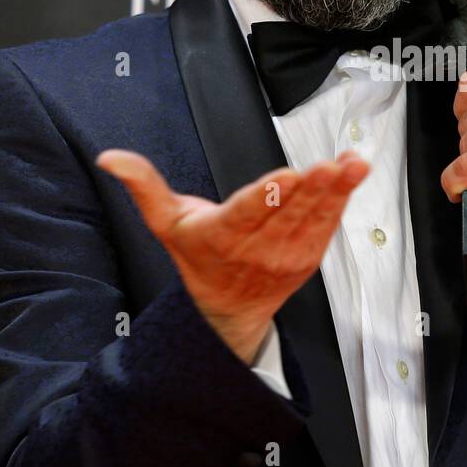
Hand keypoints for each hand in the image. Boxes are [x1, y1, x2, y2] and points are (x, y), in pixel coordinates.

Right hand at [96, 149, 368, 364]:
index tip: (285, 177)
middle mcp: (257, 247)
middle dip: (312, 188)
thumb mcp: (166, 223)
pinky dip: (344, 199)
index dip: (268, 195)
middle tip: (329, 166)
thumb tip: (111, 158)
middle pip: (288, 212)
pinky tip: (355, 174)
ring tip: (353, 165)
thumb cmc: (199, 259)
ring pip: (314, 218)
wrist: (227, 309)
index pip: (247, 213)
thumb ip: (144, 185)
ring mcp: (287, 254)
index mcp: (222, 235)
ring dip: (337, 190)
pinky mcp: (309, 256)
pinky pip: (328, 225)